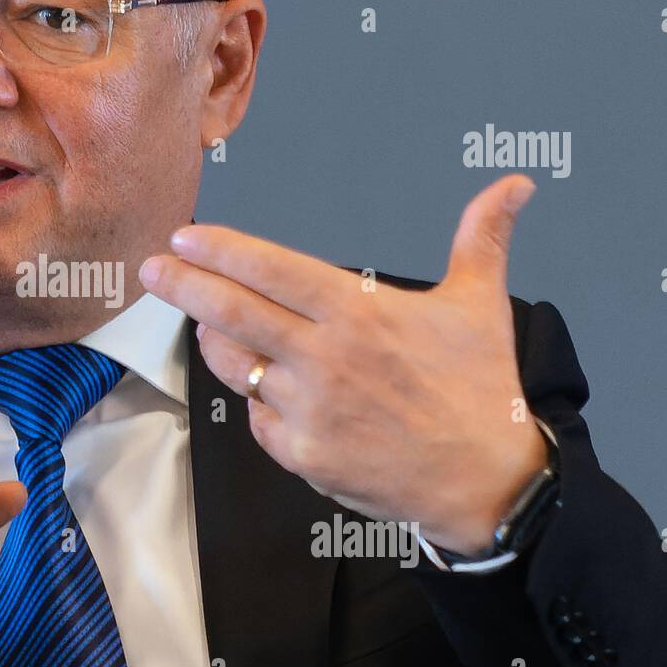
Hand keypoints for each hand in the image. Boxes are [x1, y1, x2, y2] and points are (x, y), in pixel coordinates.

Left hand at [139, 174, 547, 556]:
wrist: (488, 483)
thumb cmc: (480, 391)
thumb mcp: (482, 305)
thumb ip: (482, 238)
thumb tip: (514, 183)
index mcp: (359, 313)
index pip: (271, 270)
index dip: (220, 252)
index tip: (185, 239)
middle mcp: (325, 358)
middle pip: (233, 313)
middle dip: (183, 287)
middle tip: (152, 269)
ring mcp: (309, 409)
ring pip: (236, 367)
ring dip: (215, 343)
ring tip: (206, 326)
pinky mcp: (302, 454)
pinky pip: (258, 419)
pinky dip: (259, 402)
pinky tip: (271, 390)